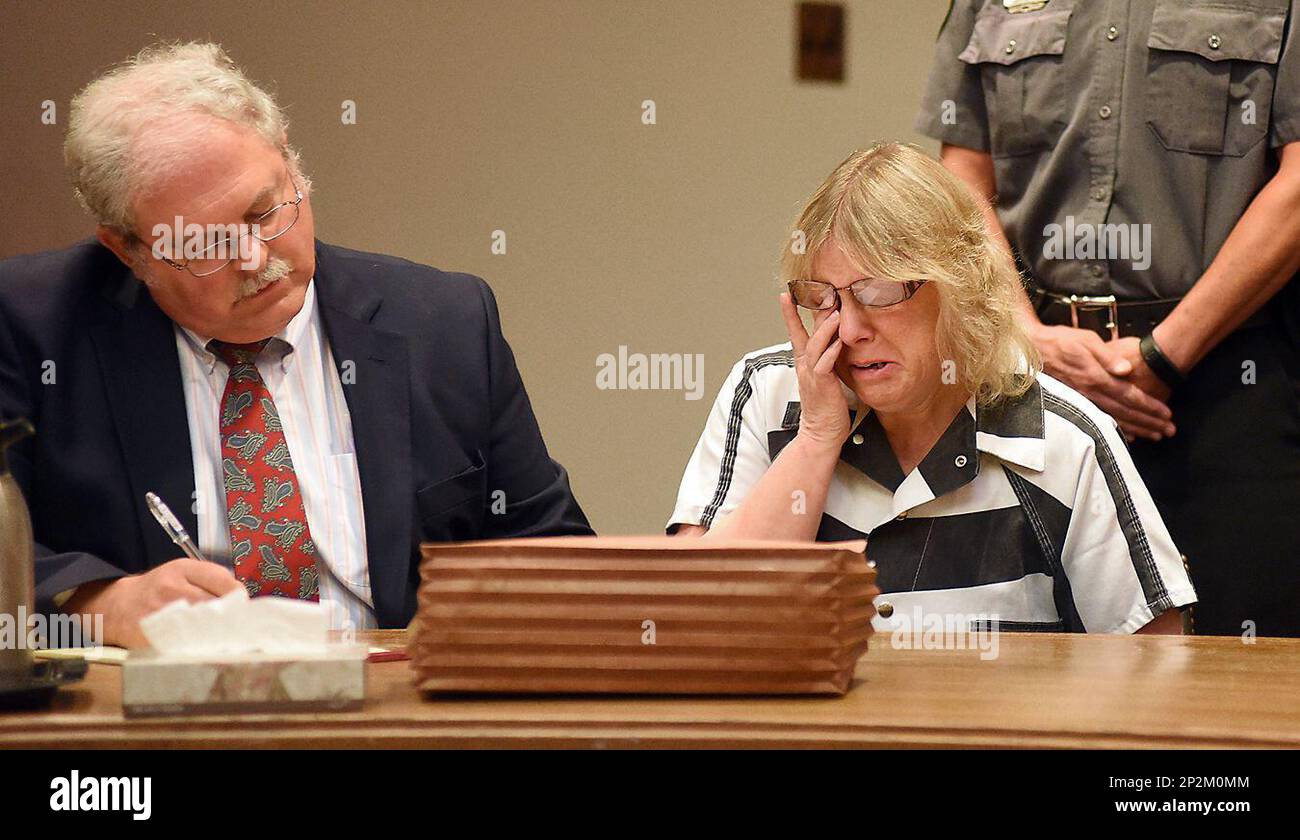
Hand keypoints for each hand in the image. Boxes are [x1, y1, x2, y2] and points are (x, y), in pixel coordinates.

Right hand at [62, 558, 242, 647]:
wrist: (116, 606)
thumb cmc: (158, 589)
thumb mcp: (182, 572)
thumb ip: (211, 579)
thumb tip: (241, 597)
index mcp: (182, 569)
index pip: (222, 581)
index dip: (238, 597)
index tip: (244, 606)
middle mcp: (171, 588)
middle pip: (214, 605)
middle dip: (230, 617)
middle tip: (239, 626)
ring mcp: (161, 613)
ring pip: (202, 625)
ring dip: (217, 633)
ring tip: (224, 638)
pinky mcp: (153, 635)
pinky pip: (184, 643)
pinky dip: (198, 646)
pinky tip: (204, 647)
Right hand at [781, 293, 849, 449]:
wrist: (821, 432)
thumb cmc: (826, 406)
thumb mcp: (826, 377)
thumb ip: (829, 359)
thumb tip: (837, 341)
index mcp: (805, 362)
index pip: (796, 332)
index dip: (791, 313)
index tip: (786, 295)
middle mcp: (805, 366)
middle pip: (804, 333)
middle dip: (806, 312)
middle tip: (815, 292)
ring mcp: (811, 375)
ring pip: (815, 346)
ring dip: (825, 329)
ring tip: (835, 312)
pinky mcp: (821, 385)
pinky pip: (824, 365)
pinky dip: (831, 353)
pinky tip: (838, 342)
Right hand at [1030, 323, 1174, 441]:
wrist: (1031, 350)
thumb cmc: (1059, 341)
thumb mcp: (1086, 340)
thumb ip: (1107, 355)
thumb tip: (1127, 369)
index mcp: (1095, 377)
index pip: (1129, 396)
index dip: (1149, 406)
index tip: (1167, 414)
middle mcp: (1089, 394)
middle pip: (1125, 412)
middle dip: (1149, 422)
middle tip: (1168, 431)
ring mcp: (1080, 402)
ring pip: (1114, 420)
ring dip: (1137, 429)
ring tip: (1155, 435)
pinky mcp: (1074, 405)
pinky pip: (1098, 422)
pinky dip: (1115, 431)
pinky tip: (1127, 436)